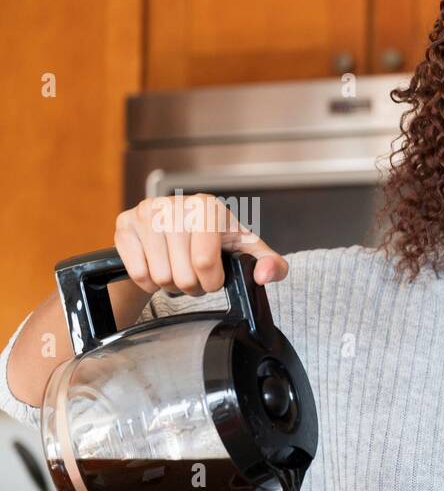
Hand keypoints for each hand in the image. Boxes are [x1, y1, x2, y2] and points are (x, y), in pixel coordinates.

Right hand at [114, 193, 288, 296]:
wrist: (180, 231)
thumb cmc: (219, 241)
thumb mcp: (249, 252)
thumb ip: (271, 265)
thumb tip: (263, 275)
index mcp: (208, 207)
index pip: (204, 262)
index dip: (211, 281)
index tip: (215, 278)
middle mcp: (175, 204)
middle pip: (181, 274)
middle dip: (192, 286)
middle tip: (195, 276)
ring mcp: (147, 211)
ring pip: (159, 276)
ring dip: (171, 285)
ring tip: (179, 270)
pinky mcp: (125, 223)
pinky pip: (136, 272)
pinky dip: (149, 282)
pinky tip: (159, 268)